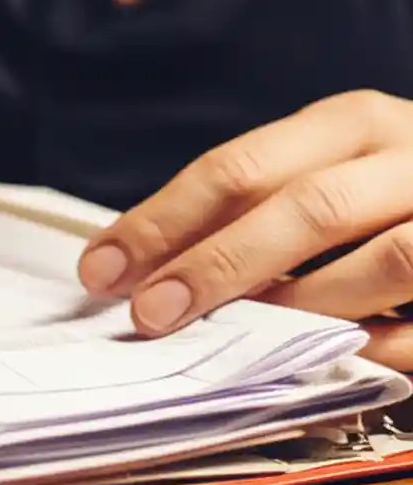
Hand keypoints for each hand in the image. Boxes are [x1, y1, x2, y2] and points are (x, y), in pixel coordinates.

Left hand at [76, 89, 412, 370]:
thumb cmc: (384, 194)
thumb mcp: (321, 176)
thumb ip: (248, 211)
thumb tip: (139, 268)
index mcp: (350, 125)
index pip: (238, 168)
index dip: (163, 221)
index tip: (101, 269)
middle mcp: (407, 156)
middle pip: (304, 209)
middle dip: (219, 267)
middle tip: (153, 314)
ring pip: (385, 262)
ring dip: (302, 308)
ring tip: (243, 339)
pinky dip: (381, 346)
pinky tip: (335, 359)